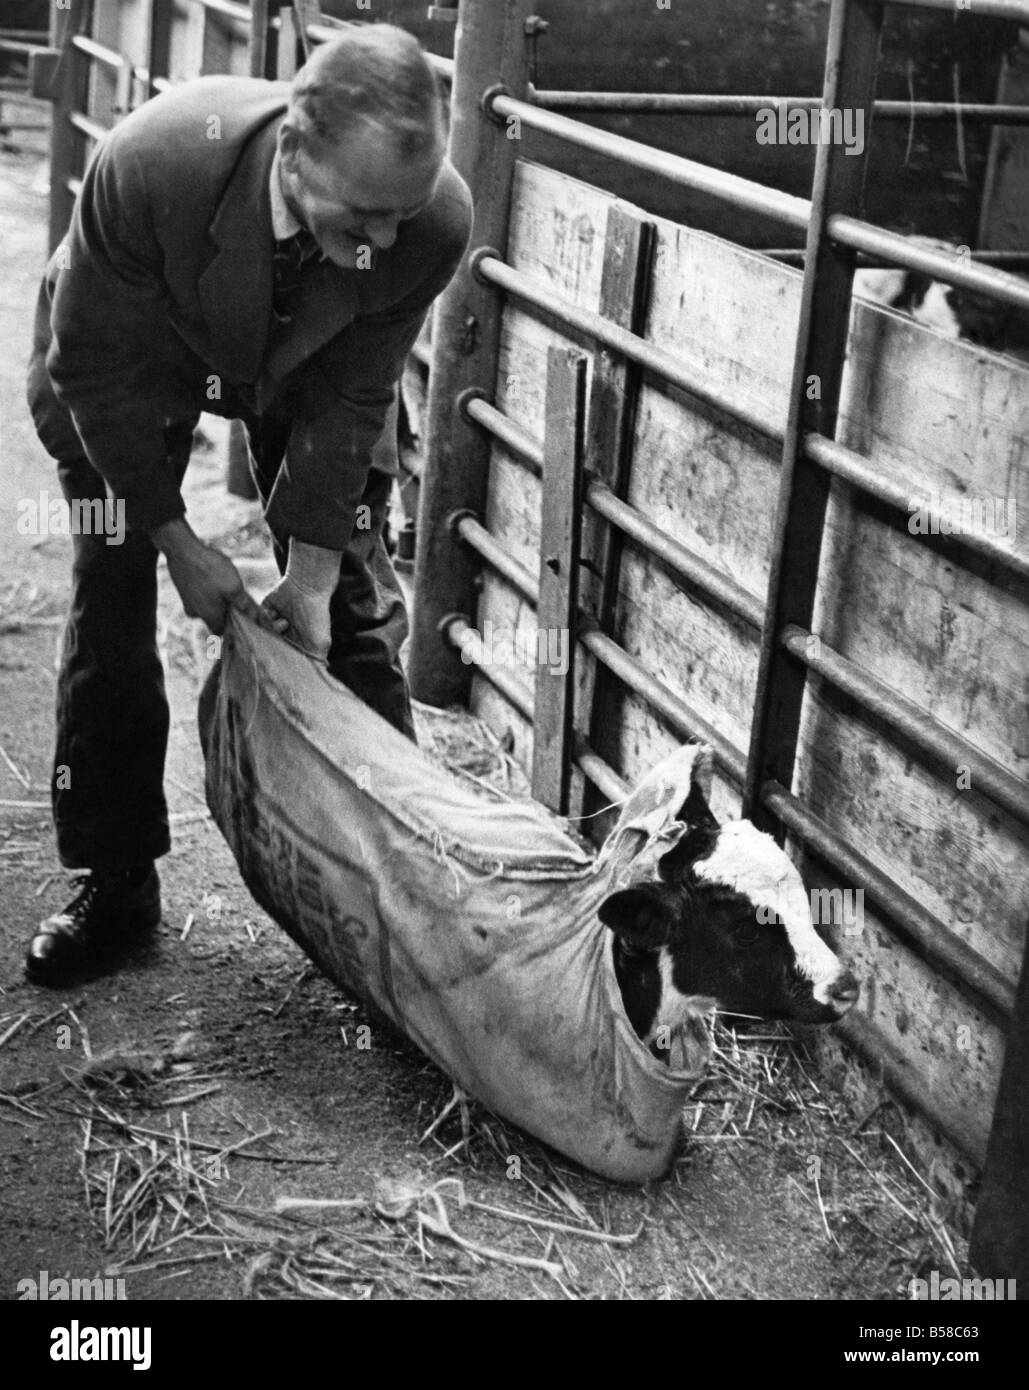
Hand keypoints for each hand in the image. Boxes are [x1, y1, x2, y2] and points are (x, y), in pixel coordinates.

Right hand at [153, 519, 263, 634]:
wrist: (183, 550)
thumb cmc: (210, 569)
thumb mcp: (234, 586)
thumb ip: (243, 604)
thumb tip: (253, 617)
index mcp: (209, 616)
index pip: (221, 632)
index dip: (231, 628)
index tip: (240, 617)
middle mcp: (195, 613)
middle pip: (213, 618)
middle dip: (224, 610)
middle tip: (234, 596)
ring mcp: (186, 601)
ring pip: (205, 606)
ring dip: (215, 599)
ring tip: (222, 583)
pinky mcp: (182, 589)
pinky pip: (197, 595)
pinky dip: (205, 590)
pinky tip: (210, 576)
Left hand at [261, 574, 331, 660]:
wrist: (306, 587)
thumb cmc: (316, 615)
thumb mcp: (320, 643)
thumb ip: (316, 661)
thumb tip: (315, 678)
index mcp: (296, 644)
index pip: (282, 658)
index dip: (279, 660)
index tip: (278, 660)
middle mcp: (285, 636)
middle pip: (270, 648)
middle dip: (273, 644)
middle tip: (281, 636)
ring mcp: (273, 623)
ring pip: (263, 635)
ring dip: (272, 629)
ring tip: (284, 621)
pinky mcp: (264, 612)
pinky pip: (256, 621)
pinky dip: (265, 618)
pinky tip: (275, 612)